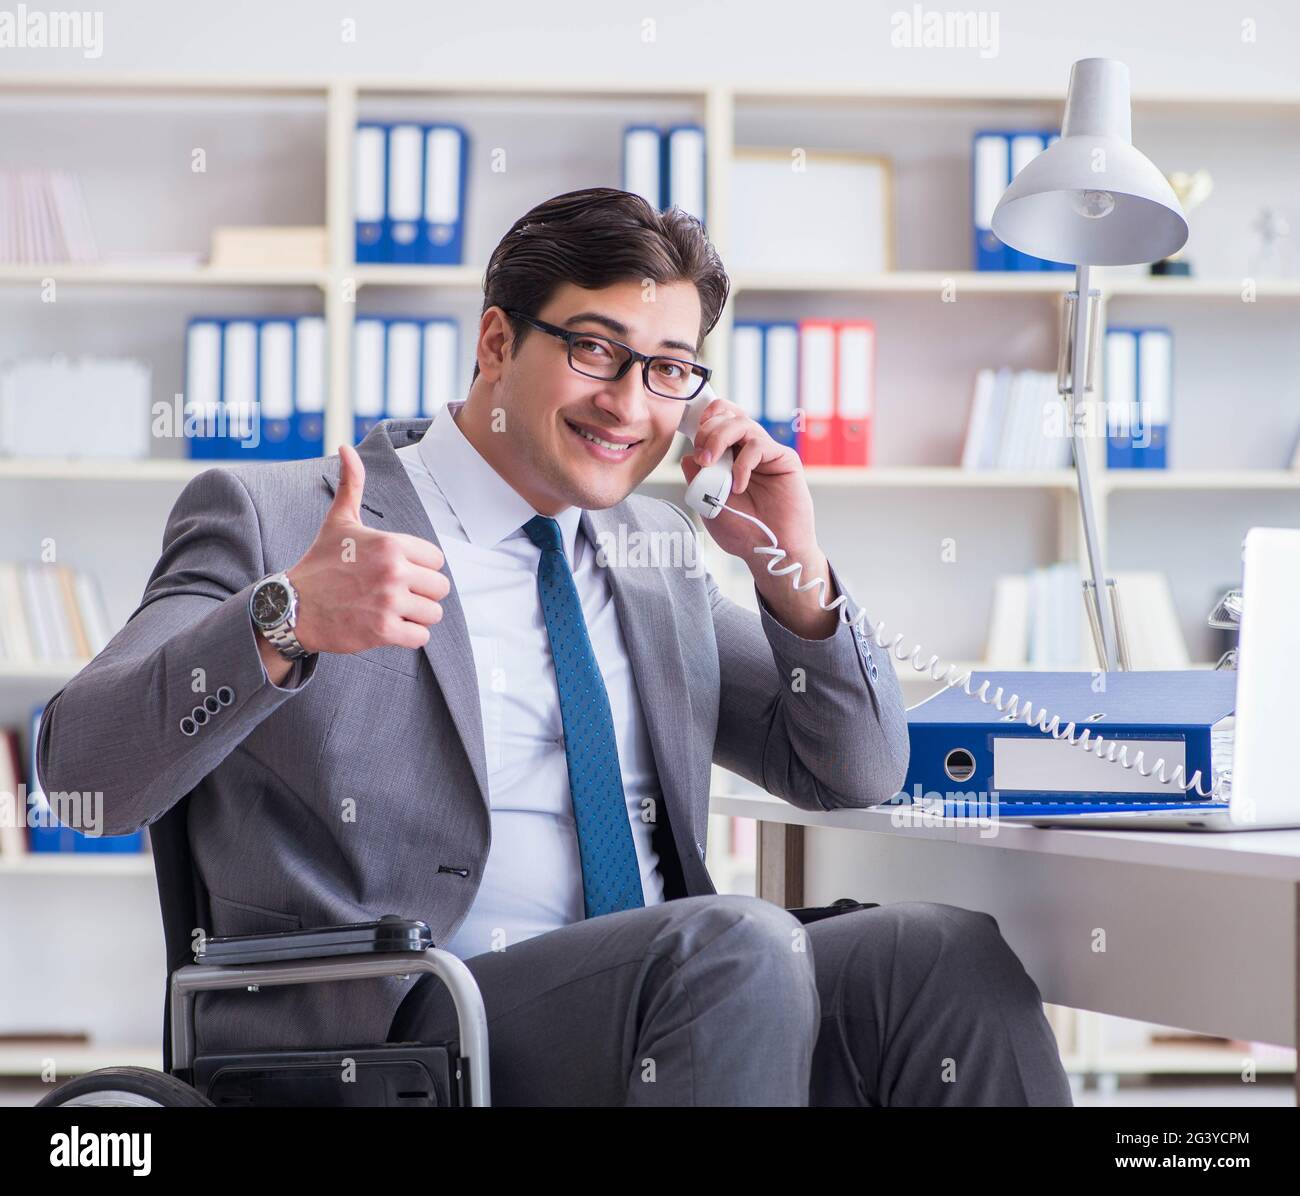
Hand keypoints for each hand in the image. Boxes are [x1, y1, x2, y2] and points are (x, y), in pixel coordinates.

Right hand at [286, 443, 450, 653]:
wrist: (293, 606)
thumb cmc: (321, 563)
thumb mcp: (339, 521)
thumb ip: (351, 485)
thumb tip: (346, 448)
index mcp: (390, 544)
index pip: (436, 560)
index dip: (420, 567)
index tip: (398, 571)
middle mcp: (393, 571)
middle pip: (440, 588)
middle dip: (422, 593)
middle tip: (396, 594)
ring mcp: (389, 602)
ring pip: (434, 613)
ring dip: (417, 616)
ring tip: (392, 610)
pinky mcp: (383, 630)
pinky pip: (421, 637)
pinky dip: (409, 636)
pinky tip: (389, 627)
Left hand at [680, 395, 838, 637]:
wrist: (769, 551)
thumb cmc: (742, 530)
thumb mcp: (708, 504)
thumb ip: (697, 479)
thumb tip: (687, 457)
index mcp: (729, 456)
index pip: (717, 422)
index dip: (704, 421)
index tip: (692, 440)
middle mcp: (747, 450)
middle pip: (727, 416)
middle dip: (708, 430)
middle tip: (701, 457)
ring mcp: (766, 453)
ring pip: (742, 423)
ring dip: (719, 439)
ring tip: (711, 464)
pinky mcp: (784, 460)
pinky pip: (759, 445)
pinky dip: (742, 464)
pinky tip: (738, 486)